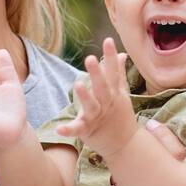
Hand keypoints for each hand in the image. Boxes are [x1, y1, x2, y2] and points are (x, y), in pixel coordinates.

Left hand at [54, 38, 137, 158]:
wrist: (125, 145)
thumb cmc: (120, 116)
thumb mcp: (122, 94)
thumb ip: (119, 74)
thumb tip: (122, 54)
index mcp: (114, 94)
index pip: (113, 73)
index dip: (111, 57)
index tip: (108, 41)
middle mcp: (107, 104)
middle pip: (102, 88)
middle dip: (97, 73)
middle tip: (90, 58)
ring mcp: (98, 117)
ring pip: (91, 106)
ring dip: (85, 96)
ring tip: (77, 84)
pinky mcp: (88, 131)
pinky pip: (77, 129)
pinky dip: (69, 129)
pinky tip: (59, 128)